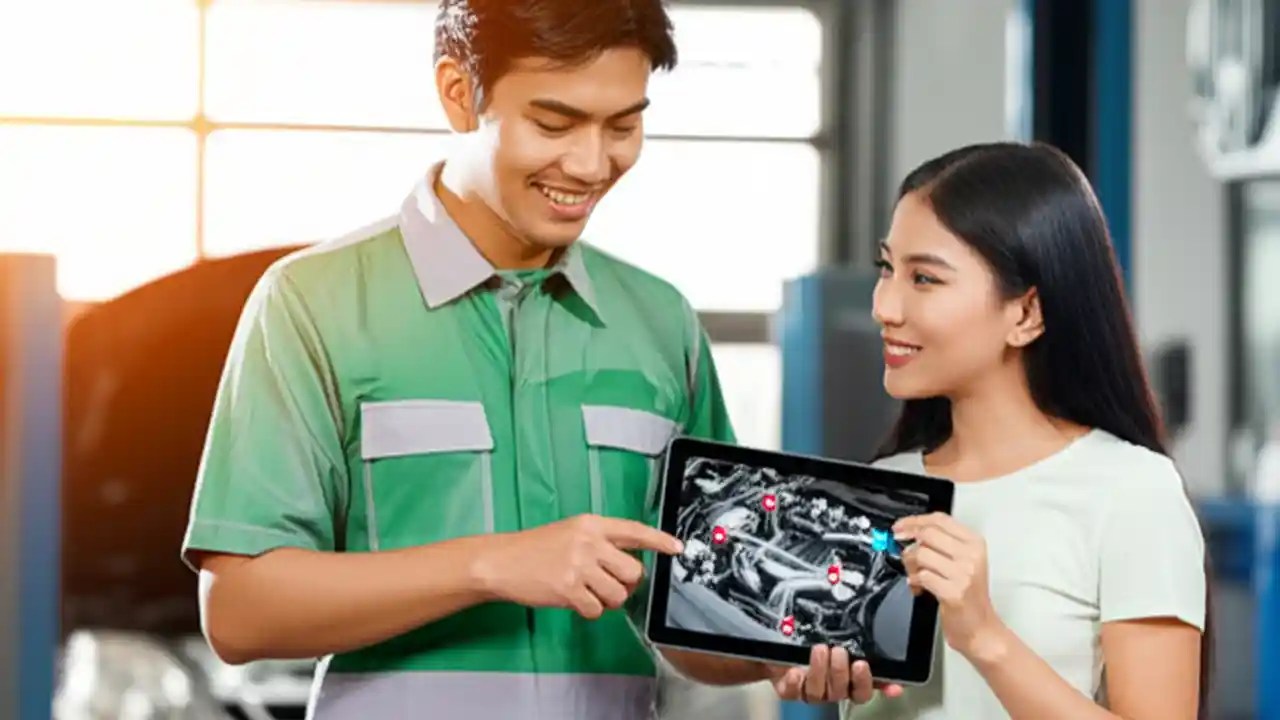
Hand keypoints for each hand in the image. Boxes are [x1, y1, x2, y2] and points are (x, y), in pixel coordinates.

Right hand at [472, 514, 682, 619]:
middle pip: (633, 572)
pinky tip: (573, 600)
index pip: (634, 531)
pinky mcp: (568, 588)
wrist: (501, 561)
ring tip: (586, 592)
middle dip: (625, 585)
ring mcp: (579, 565)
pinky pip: (597, 610)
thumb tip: (629, 567)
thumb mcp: (571, 533)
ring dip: (606, 600)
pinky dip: (589, 611)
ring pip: (618, 595)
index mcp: (591, 524)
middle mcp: (588, 542)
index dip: (659, 541)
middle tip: (606, 584)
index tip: (676, 548)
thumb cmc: (535, 549)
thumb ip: (600, 543)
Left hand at [766, 645, 903, 704]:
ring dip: (820, 671)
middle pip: (841, 692)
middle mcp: (830, 689)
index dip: (866, 683)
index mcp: (846, 681)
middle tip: (838, 651)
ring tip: (819, 650)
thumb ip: (864, 647)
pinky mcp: (788, 690)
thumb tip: (891, 660)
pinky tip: (796, 670)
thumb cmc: (814, 640)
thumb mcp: (840, 637)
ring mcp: (809, 691)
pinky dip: (795, 682)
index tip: (862, 665)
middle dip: (840, 672)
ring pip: (818, 693)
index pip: (862, 692)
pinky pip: (793, 693)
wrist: (780, 643)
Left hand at [895, 512, 1002, 657]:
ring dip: (910, 566)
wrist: (980, 628)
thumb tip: (910, 530)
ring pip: (921, 554)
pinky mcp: (953, 592)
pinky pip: (922, 576)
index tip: (900, 526)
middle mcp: (971, 556)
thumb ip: (941, 544)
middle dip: (909, 544)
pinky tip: (919, 587)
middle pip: (927, 534)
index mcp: (974, 543)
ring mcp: (963, 574)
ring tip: (915, 576)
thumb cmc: (968, 596)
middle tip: (906, 555)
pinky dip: (914, 581)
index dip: (915, 521)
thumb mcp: (962, 562)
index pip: (940, 519)